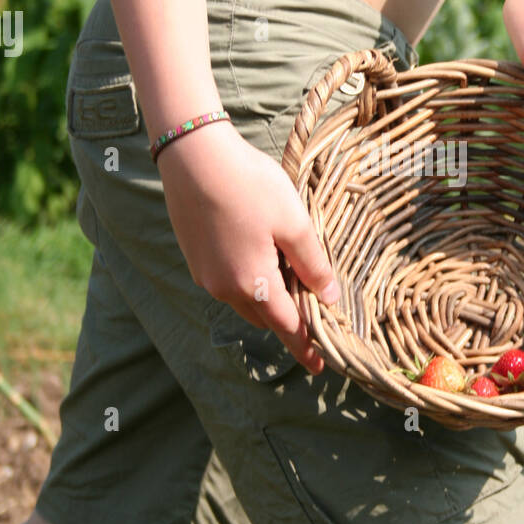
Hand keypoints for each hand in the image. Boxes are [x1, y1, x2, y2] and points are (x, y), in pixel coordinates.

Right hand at [157, 120, 338, 372]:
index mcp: (254, 284)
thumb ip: (313, 264)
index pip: (287, 327)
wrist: (194, 157)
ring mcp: (205, 274)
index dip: (305, 347)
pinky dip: (247, 280)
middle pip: (264, 316)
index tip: (319, 366)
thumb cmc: (250, 186)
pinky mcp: (194, 257)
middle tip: (311, 303)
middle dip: (288, 317)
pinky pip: (226, 282)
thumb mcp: (294, 223)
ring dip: (266, 297)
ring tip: (287, 274)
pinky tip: (258, 253)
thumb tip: (329, 298)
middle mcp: (224, 288)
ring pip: (244, 300)